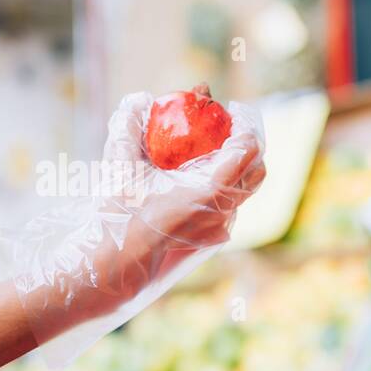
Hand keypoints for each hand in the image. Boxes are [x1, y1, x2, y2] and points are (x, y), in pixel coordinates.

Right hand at [8, 90, 264, 351]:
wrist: (114, 271)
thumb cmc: (117, 218)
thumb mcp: (119, 167)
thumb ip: (128, 127)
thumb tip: (139, 99)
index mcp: (210, 191)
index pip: (248, 148)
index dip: (244, 123)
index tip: (231, 109)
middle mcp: (223, 213)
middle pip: (256, 171)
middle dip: (247, 144)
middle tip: (227, 128)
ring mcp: (220, 232)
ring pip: (242, 193)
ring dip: (233, 168)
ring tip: (208, 154)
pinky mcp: (211, 244)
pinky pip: (227, 210)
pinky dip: (220, 189)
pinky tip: (190, 184)